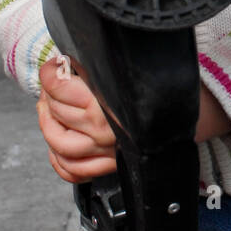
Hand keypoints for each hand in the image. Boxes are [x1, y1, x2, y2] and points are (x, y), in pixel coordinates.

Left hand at [37, 57, 230, 185]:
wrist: (183, 117)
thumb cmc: (157, 92)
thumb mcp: (124, 71)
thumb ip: (97, 66)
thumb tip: (67, 60)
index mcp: (104, 105)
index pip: (58, 86)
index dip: (50, 72)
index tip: (54, 65)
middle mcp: (101, 132)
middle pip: (56, 111)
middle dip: (49, 92)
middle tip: (54, 82)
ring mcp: (102, 153)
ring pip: (58, 143)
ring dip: (46, 123)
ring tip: (47, 109)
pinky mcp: (105, 166)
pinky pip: (72, 171)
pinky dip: (57, 160)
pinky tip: (55, 144)